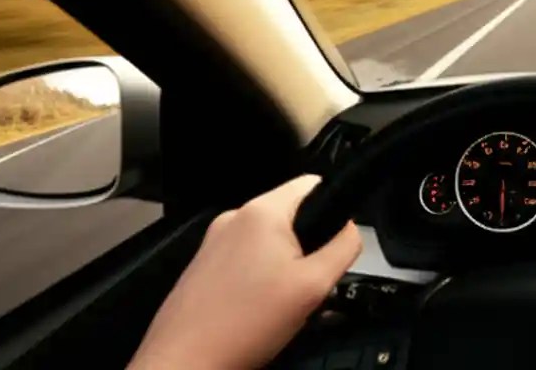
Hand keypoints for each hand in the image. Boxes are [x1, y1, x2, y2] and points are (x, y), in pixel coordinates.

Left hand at [130, 175, 361, 369]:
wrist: (185, 362)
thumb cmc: (240, 327)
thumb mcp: (313, 286)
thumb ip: (342, 248)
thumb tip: (351, 229)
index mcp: (262, 212)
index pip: (314, 183)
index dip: (334, 210)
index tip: (333, 246)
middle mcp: (234, 218)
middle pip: (293, 216)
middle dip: (309, 247)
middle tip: (306, 285)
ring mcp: (215, 242)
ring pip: (270, 241)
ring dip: (285, 266)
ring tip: (280, 304)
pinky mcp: (206, 265)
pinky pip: (247, 260)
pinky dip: (261, 279)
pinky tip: (258, 310)